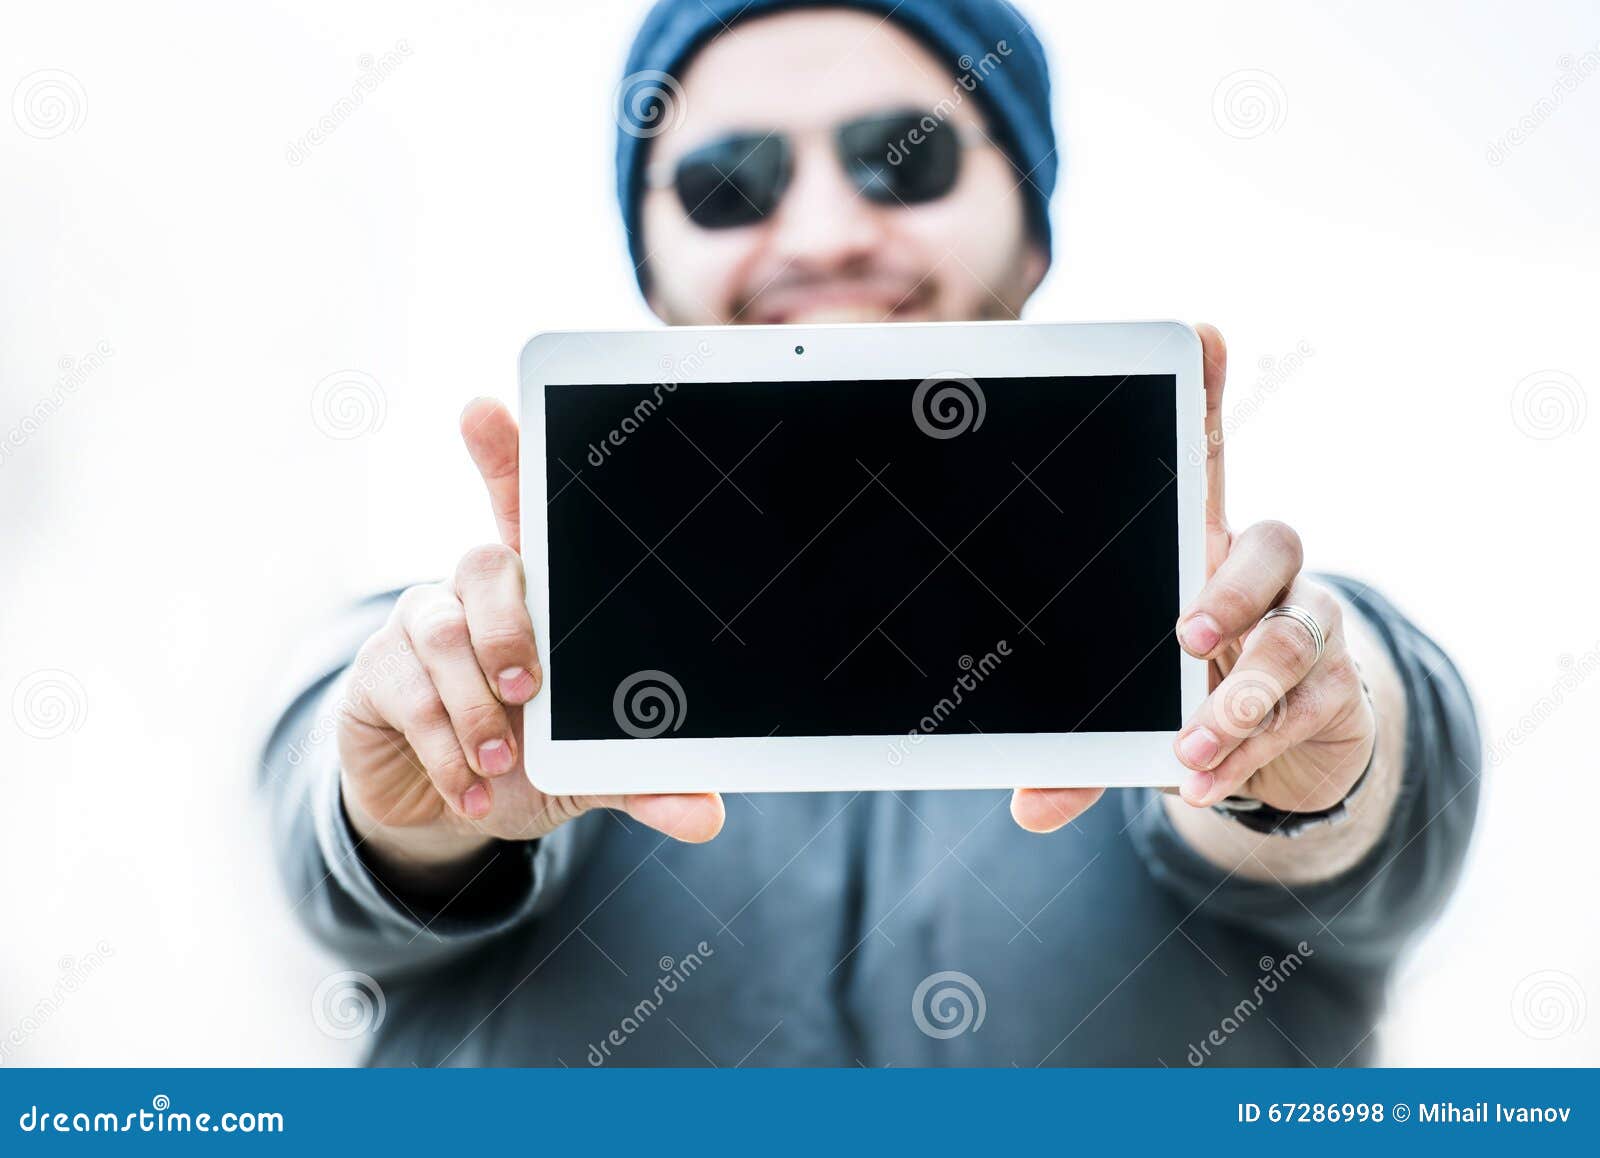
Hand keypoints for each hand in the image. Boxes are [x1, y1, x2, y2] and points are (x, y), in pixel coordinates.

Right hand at [336, 398, 724, 878]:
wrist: (450, 810)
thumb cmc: (532, 760)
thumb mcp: (594, 771)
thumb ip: (646, 781)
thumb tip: (709, 814)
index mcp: (537, 594)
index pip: (518, 505)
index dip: (500, 454)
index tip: (479, 406)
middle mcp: (475, 592)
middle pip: (485, 562)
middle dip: (508, 625)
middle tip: (531, 691)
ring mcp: (420, 626)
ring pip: (442, 630)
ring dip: (475, 703)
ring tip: (502, 760)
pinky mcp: (378, 673)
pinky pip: (406, 690)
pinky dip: (444, 746)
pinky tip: (470, 787)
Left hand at [1011, 325, 1375, 832]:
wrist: (1277, 742)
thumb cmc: (1184, 686)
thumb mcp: (1121, 704)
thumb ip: (1075, 743)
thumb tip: (1024, 809)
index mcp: (1195, 544)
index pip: (1204, 454)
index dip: (1207, 392)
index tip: (1200, 333)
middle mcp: (1261, 571)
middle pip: (1269, 545)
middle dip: (1231, 590)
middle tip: (1187, 636)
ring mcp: (1309, 624)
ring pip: (1300, 633)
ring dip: (1247, 692)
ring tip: (1195, 741)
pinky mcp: (1338, 686)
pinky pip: (1312, 707)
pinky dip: (1256, 748)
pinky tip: (1206, 779)